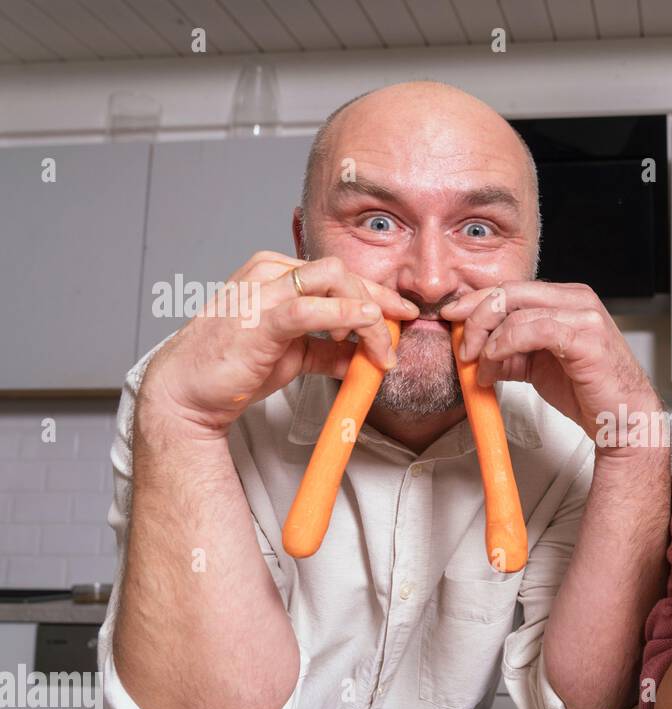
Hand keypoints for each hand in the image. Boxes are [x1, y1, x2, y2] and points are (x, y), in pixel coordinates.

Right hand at [141, 251, 418, 436]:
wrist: (189, 392)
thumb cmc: (234, 368)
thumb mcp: (293, 357)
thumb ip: (329, 352)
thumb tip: (365, 358)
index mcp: (276, 273)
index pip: (338, 274)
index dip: (376, 294)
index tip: (402, 315)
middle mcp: (270, 272)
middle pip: (343, 271)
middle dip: (381, 300)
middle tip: (401, 331)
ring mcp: (263, 291)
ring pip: (335, 281)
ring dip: (369, 315)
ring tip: (381, 349)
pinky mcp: (260, 317)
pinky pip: (313, 308)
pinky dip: (347, 318)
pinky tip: (364, 337)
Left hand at [441, 282, 660, 454]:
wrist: (622, 419)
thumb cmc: (589, 391)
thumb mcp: (536, 368)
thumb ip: (509, 353)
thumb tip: (474, 353)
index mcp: (565, 299)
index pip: (511, 288)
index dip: (477, 301)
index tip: (452, 317)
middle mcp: (576, 300)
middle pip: (510, 291)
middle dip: (476, 316)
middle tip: (460, 344)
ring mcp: (584, 316)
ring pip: (518, 310)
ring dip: (487, 339)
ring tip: (479, 366)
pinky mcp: (586, 337)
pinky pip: (533, 330)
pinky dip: (505, 346)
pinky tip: (494, 366)